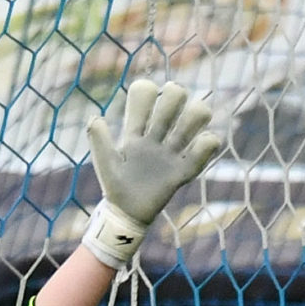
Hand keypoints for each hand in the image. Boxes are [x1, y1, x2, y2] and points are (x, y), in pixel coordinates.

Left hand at [85, 79, 224, 227]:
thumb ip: (100, 141)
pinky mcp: (183, 169)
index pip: (145, 95)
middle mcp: (156, 136)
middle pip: (174, 98)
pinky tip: (201, 144)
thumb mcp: (106, 164)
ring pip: (195, 116)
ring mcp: (172, 151)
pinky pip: (206, 148)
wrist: (128, 215)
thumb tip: (96, 117)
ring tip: (185, 131)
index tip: (144, 103)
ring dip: (196, 114)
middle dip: (175, 96)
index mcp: (136, 132)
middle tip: (166, 114)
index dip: (147, 90)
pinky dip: (208, 142)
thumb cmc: (115, 188)